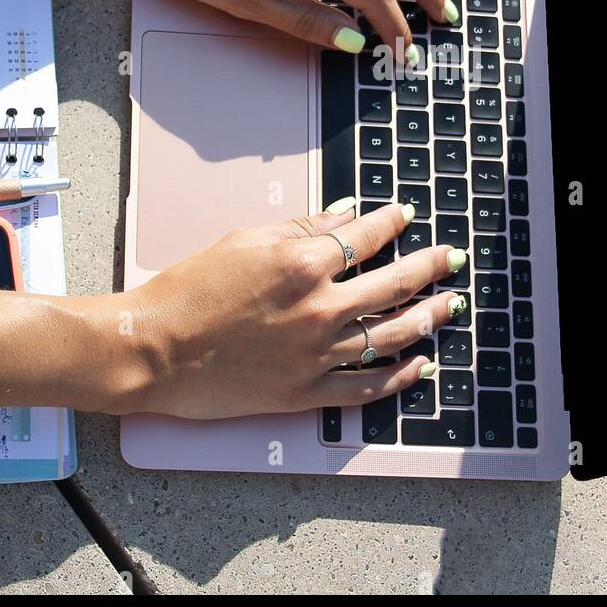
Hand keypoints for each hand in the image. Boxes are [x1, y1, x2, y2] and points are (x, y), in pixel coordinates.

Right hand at [97, 201, 467, 419]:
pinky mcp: (305, 392)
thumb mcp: (245, 240)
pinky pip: (367, 387)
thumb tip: (347, 215)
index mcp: (303, 262)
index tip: (405, 215)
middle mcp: (319, 307)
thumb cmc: (190, 289)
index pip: (366, 236)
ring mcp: (316, 353)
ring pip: (392, 334)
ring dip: (428, 317)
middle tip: (452, 258)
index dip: (392, 222)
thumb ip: (302, 227)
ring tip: (449, 305)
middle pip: (395, 283)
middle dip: (430, 266)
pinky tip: (420, 363)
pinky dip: (399, 376)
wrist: (154, 349)